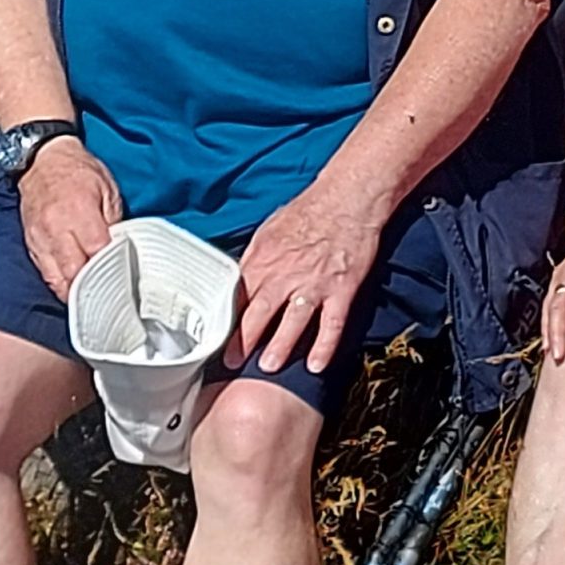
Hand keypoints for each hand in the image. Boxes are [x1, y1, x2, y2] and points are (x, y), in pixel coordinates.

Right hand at [18, 141, 122, 299]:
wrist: (42, 160)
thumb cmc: (79, 171)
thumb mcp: (107, 189)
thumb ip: (114, 221)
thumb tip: (120, 249)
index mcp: (80, 212)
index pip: (97, 253)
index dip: (111, 270)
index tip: (123, 279)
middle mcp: (57, 229)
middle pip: (75, 273)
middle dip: (93, 288)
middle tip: (110, 295)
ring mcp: (41, 239)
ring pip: (57, 280)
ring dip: (75, 292)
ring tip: (92, 298)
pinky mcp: (31, 245)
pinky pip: (45, 274)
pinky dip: (60, 284)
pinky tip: (74, 288)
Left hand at [232, 182, 386, 376]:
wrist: (348, 197)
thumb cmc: (309, 210)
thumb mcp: (269, 229)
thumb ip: (254, 259)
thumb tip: (238, 281)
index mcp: (264, 258)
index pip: (238, 297)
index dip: (226, 321)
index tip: (216, 339)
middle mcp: (287, 273)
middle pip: (259, 314)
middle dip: (242, 342)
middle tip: (232, 363)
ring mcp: (315, 283)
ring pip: (293, 323)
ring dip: (279, 347)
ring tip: (268, 368)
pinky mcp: (342, 289)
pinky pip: (332, 324)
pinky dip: (324, 346)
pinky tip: (316, 365)